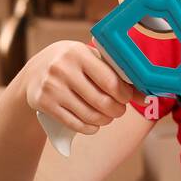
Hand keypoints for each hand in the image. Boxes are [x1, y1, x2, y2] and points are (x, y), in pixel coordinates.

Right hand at [24, 40, 145, 136]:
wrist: (34, 72)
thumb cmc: (72, 64)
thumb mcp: (90, 60)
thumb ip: (115, 75)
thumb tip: (146, 97)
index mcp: (78, 53)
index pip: (110, 81)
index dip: (125, 95)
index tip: (128, 98)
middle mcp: (62, 69)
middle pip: (102, 101)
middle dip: (118, 110)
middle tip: (120, 110)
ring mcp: (52, 87)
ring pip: (90, 115)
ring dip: (106, 120)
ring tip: (108, 116)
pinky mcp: (44, 103)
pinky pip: (75, 124)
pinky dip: (90, 128)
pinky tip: (95, 124)